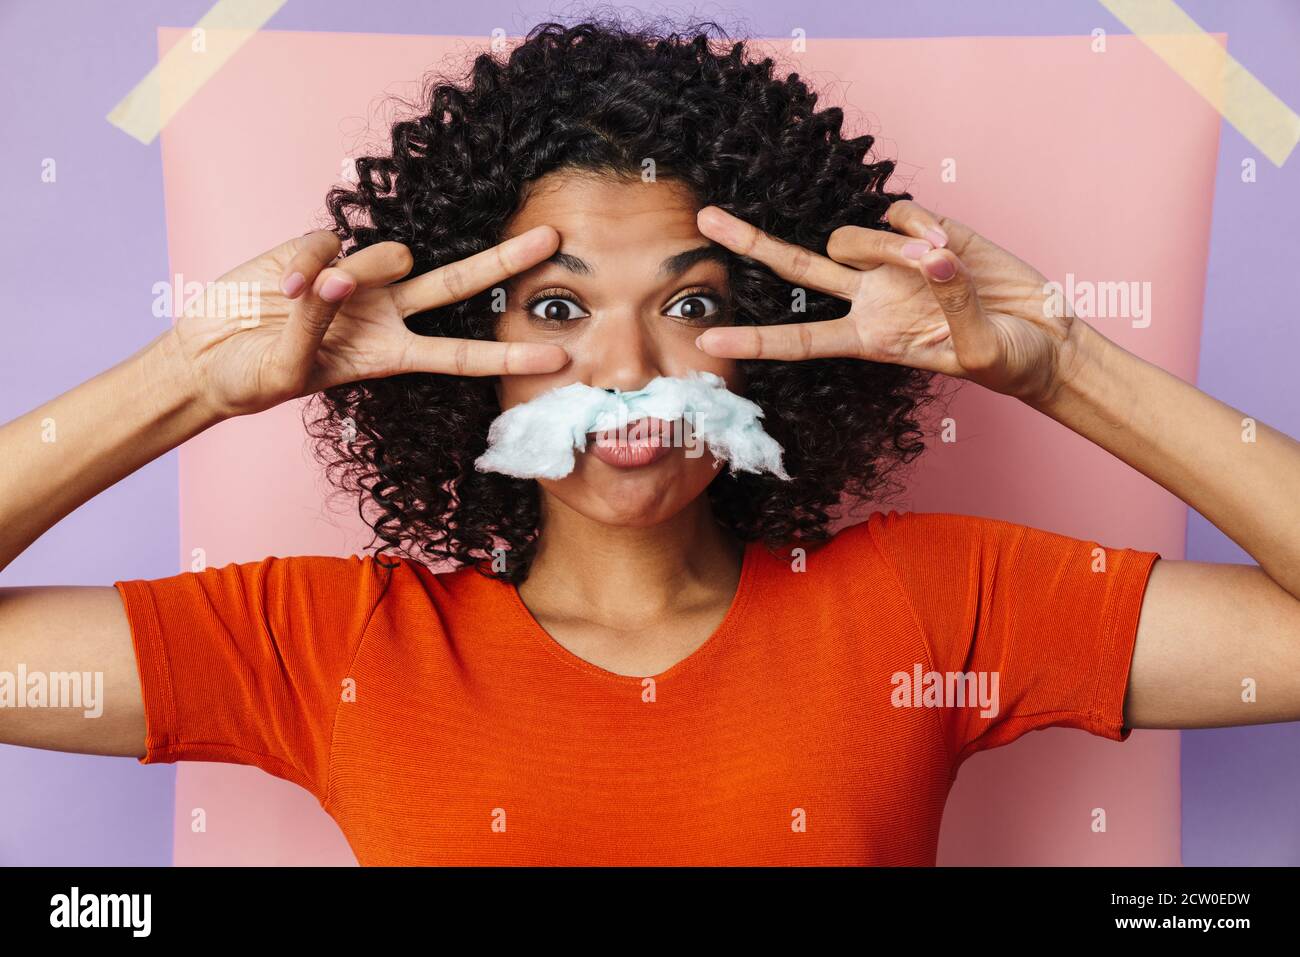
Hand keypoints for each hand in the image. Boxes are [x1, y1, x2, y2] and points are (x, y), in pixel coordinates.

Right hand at [166, 228, 569, 419]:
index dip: (509, 355)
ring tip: (302, 299)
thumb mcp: (288, 373)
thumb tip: (333, 283)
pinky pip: (329, 242)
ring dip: (359, 273)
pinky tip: (281, 288)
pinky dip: (308, 262)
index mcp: (389, 355)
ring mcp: (354, 280)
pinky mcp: (317, 250)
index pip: (461, 356)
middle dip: (504, 262)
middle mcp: (384, 313)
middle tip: (552, 239)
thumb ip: (315, 330)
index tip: (561, 356)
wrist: (207, 358)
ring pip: (391, 256)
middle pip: (458, 284)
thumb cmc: (253, 379)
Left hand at [693, 200, 1077, 404]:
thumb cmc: (1006, 360)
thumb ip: (953, 308)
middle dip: (750, 244)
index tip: (708, 338)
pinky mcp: (924, 232)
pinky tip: (952, 248)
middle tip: (704, 220)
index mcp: (869, 340)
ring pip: (853, 238)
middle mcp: (868, 299)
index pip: (799, 340)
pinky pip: (900, 214)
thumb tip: (934, 260)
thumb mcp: (978, 351)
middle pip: (795, 270)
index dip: (754, 341)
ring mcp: (892, 264)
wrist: (1043, 336)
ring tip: (942, 265)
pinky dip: (919, 226)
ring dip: (889, 248)